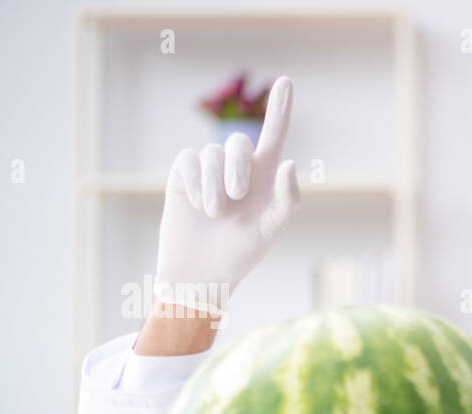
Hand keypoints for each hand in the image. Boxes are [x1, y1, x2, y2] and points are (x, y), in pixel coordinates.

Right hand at [153, 75, 300, 318]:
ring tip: (214, 213)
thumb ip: (287, 199)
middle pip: (239, 144)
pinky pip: (188, 161)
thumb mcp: (272, 229)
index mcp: (265, 179)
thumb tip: (288, 164)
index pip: (274, 136)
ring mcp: (209, 171)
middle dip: (238, 168)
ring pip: (211, 153)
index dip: (279, 109)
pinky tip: (194, 205)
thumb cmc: (241, 254)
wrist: (201, 273)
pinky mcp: (182, 176)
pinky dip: (194, 183)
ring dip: (215, 185)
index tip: (286, 82)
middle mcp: (237, 170)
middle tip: (236, 198)